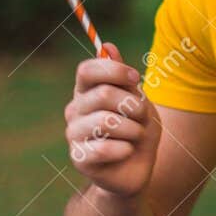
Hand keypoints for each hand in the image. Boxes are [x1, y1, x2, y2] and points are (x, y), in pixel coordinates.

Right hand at [65, 43, 159, 197]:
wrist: (138, 168)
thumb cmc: (138, 130)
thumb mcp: (139, 100)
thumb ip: (124, 78)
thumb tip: (107, 46)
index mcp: (87, 91)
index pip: (87, 70)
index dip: (114, 71)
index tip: (136, 79)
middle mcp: (75, 110)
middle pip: (103, 94)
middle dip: (134, 105)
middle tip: (141, 117)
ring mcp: (74, 134)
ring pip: (107, 121)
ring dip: (133, 129)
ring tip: (135, 136)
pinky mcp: (79, 158)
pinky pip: (105, 148)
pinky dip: (126, 149)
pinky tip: (127, 152)